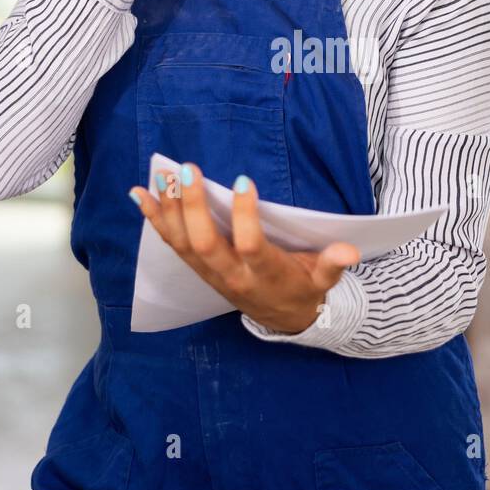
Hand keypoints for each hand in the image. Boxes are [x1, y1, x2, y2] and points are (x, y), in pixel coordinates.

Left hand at [129, 164, 360, 333]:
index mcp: (264, 275)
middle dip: (193, 207)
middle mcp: (232, 276)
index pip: (250, 245)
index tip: (241, 180)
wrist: (284, 319)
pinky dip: (154, 219)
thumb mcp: (323, 280)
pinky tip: (140, 194)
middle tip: (188, 170)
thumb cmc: (305, 289)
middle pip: (205, 244)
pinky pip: (172, 244)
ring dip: (168, 209)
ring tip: (161, 175)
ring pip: (183, 244)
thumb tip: (350, 252)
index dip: (244, 216)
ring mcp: (211, 273)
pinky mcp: (198, 268)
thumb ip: (332, 265)